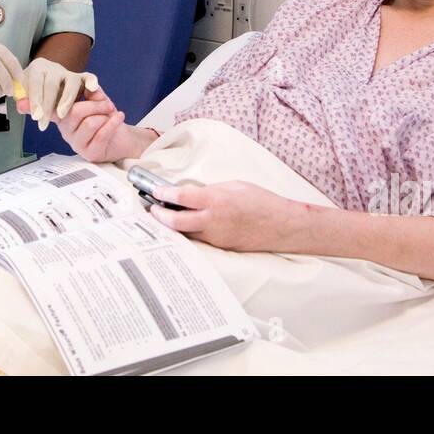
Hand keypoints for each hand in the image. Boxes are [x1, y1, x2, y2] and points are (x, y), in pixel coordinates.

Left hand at [19, 57, 98, 130]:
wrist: (45, 87)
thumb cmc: (35, 94)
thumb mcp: (25, 96)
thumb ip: (23, 101)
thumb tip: (20, 106)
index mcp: (37, 68)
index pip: (36, 82)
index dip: (35, 100)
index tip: (36, 117)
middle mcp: (54, 68)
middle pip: (52, 84)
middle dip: (48, 106)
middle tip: (43, 124)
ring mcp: (69, 72)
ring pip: (71, 82)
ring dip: (66, 100)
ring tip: (61, 115)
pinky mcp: (82, 78)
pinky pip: (89, 77)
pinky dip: (91, 81)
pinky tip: (92, 88)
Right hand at [54, 88, 155, 162]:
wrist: (123, 137)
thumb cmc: (106, 116)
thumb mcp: (99, 99)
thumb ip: (92, 91)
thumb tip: (89, 85)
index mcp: (62, 114)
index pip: (53, 107)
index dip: (57, 99)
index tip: (63, 89)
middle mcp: (65, 130)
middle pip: (74, 112)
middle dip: (96, 105)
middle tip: (108, 104)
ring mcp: (76, 143)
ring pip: (89, 123)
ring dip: (105, 117)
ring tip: (112, 116)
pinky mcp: (89, 153)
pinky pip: (101, 135)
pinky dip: (113, 123)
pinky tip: (120, 116)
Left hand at [146, 181, 292, 252]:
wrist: (281, 226)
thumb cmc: (261, 201)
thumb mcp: (234, 186)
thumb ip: (211, 190)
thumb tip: (193, 194)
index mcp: (216, 200)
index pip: (181, 197)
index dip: (163, 194)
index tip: (155, 191)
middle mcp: (213, 221)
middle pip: (176, 222)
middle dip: (159, 216)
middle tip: (152, 209)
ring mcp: (216, 237)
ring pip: (185, 234)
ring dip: (171, 226)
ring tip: (163, 217)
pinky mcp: (220, 247)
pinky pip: (199, 240)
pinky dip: (188, 233)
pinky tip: (184, 226)